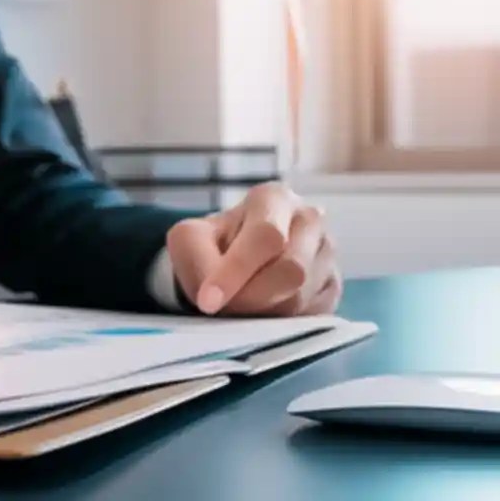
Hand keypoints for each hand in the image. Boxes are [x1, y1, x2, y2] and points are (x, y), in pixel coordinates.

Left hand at [166, 182, 341, 316]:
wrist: (230, 260)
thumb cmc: (211, 245)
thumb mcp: (188, 240)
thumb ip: (196, 258)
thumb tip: (214, 294)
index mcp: (274, 198)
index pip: (266, 236)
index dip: (236, 271)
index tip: (208, 301)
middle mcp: (310, 220)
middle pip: (292, 270)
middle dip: (251, 297)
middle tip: (223, 308)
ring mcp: (328, 255)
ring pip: (302, 298)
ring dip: (263, 312)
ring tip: (240, 307)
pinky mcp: (335, 287)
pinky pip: (313, 316)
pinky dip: (281, 324)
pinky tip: (263, 312)